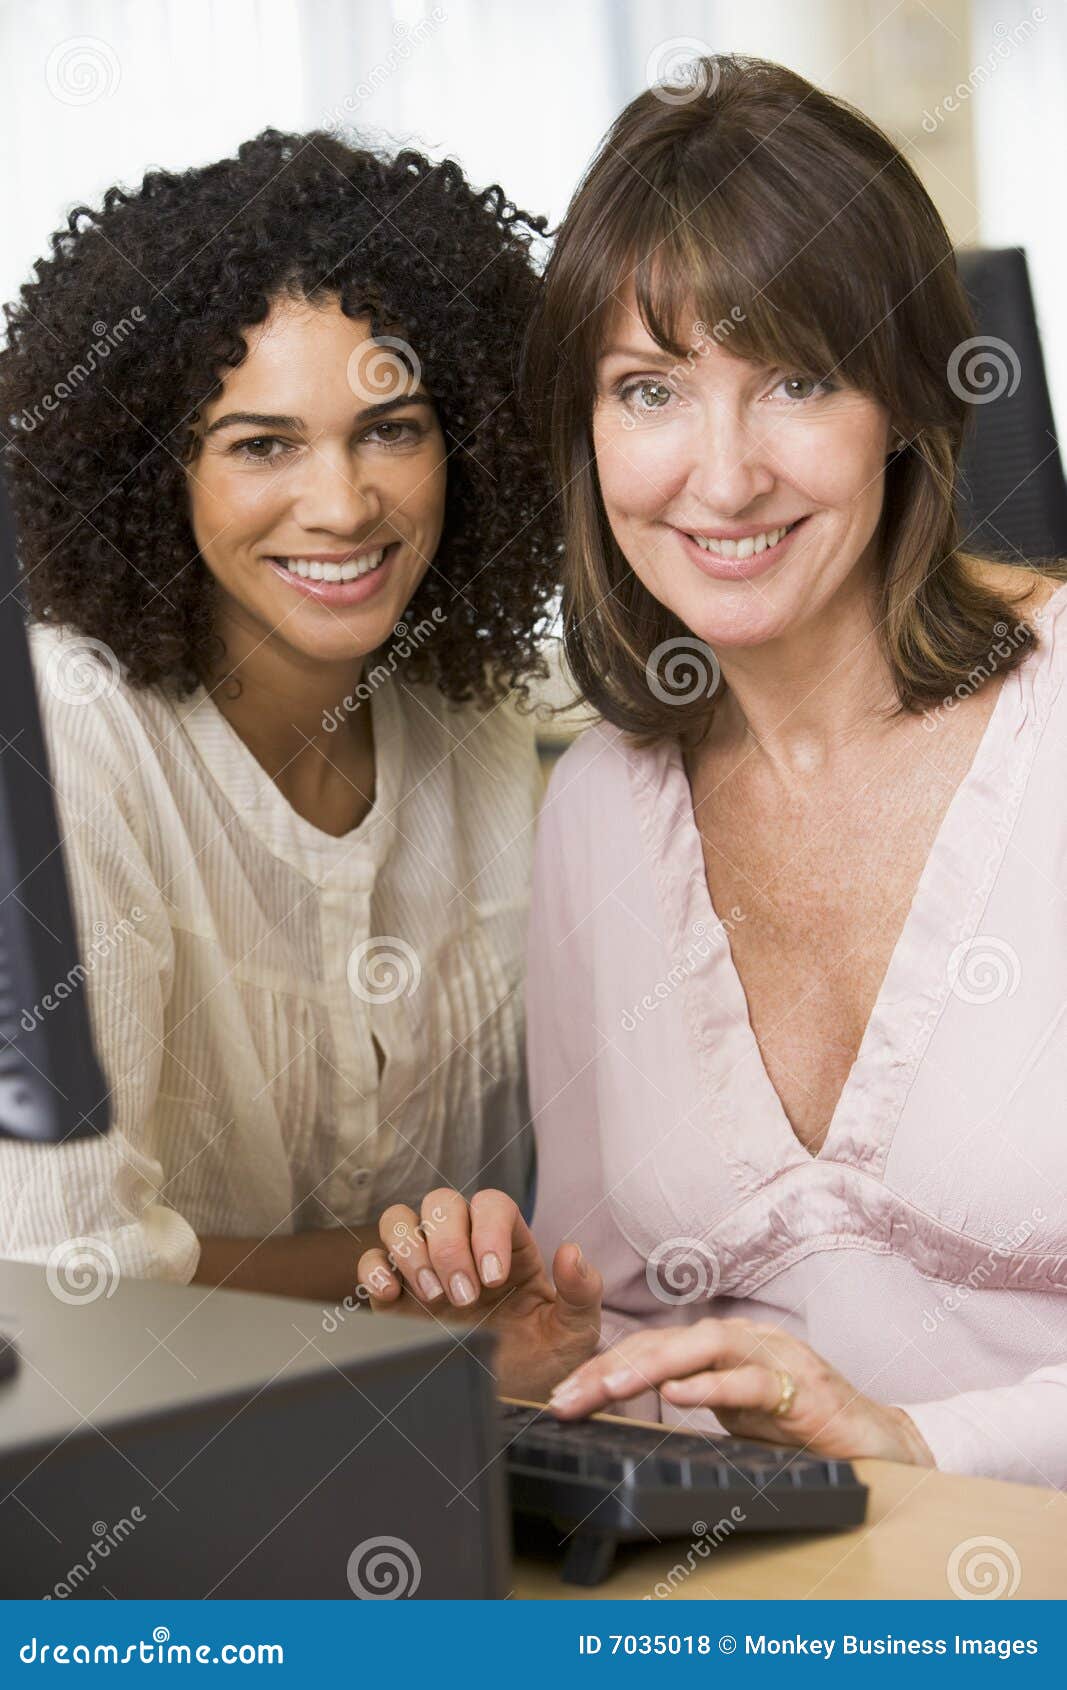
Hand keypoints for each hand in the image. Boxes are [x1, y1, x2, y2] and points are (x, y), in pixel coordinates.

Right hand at [356, 1187, 601, 1399]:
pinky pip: (371, 1260)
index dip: (488, 1229)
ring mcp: (427, 1268)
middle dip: (448, 1245)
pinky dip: (374, 1270)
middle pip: (441, 1203)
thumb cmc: (543, 1362)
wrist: (507, 1406)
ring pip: (400, 1219)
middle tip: (463, 1297)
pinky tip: (391, 1296)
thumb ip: (581, 1291)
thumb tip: (570, 1251)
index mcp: (509, 1245)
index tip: (493, 1278)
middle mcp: (464, 1246)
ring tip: (434, 1298)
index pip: (492, 1205)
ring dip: (411, 1251)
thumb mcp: (575, 1331)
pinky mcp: (395, 1297)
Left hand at [546, 1315, 935, 1465]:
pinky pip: (750, 1383)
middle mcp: (745, 1341)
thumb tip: (633, 1412)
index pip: (654, 1347)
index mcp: (726, 1347)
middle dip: (611, 1366)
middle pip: (667, 1341)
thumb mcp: (737, 1416)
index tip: (563, 1395)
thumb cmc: (806, 1427)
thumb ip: (696, 1403)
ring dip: (649, 1367)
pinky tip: (678, 1396)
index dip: (605, 1367)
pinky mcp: (803, 1390)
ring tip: (607, 1387)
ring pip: (703, 1348)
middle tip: (566, 1396)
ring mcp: (776, 1359)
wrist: (881, 1443)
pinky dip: (712, 1388)